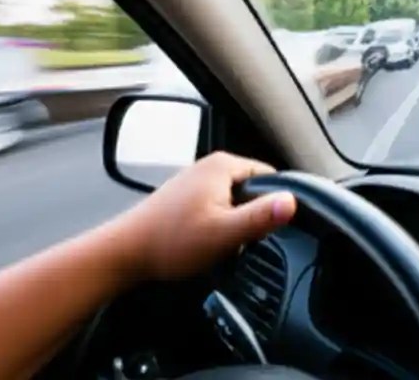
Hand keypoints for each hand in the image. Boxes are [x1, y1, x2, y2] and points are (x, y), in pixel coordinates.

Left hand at [106, 152, 296, 280]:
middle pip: (253, 190)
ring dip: (233, 223)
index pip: (271, 177)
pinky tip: (204, 243)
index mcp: (223, 165)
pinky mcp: (185, 197)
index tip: (269, 228)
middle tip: (241, 240)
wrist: (125, 253)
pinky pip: (216, 208)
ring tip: (219, 243)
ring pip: (234, 201)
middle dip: (253, 216)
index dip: (275, 204)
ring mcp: (195, 180)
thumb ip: (261, 217)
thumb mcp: (225, 233)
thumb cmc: (171, 242)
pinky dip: (217, 225)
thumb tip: (293, 201)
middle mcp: (209, 166)